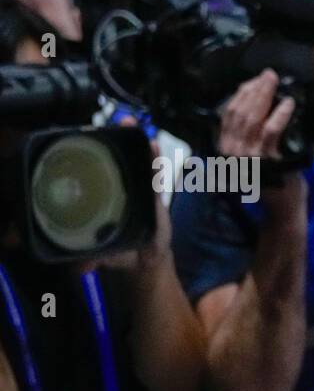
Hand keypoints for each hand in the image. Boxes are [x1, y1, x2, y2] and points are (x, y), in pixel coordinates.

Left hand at [79, 124, 170, 276]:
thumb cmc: (120, 251)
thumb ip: (92, 258)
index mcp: (103, 199)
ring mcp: (138, 190)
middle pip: (117, 160)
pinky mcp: (155, 195)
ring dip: (137, 143)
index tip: (88, 136)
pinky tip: (154, 145)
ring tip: (132, 124)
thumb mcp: (103, 254)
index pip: (96, 172)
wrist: (145, 259)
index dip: (93, 153)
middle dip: (116, 140)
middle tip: (117, 123)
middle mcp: (119, 190)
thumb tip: (80, 267)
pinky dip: (155, 159)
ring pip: (136, 163)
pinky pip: (155, 174)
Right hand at [218, 70, 305, 218]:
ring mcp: (245, 156)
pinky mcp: (263, 160)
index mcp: (225, 148)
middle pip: (239, 111)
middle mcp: (230, 151)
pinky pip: (270, 130)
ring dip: (265, 96)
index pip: (228, 114)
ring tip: (275, 83)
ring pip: (253, 117)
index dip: (241, 94)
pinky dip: (279, 114)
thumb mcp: (253, 157)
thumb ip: (250, 136)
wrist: (281, 210)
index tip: (254, 80)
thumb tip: (259, 105)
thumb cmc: (272, 183)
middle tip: (268, 75)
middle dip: (254, 89)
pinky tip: (288, 103)